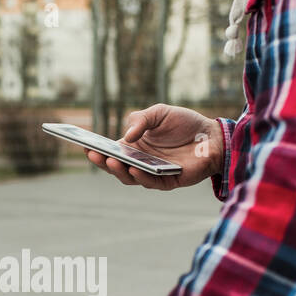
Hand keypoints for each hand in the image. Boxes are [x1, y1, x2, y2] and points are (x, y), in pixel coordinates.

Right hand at [85, 104, 223, 190]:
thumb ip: (141, 120)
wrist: (212, 135)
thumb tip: (126, 136)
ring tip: (112, 161)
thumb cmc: (185, 123)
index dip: (96, 150)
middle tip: (94, 154)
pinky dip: (141, 177)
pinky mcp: (168, 181)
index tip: (83, 145)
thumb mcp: (159, 112)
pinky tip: (134, 169)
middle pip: (116, 167)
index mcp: (135, 146)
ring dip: (119, 171)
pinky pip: (151, 182)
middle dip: (103, 162)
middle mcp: (141, 161)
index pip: (111, 151)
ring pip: (130, 178)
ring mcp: (153, 172)